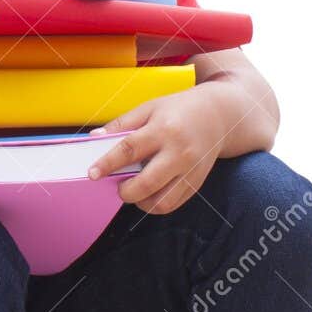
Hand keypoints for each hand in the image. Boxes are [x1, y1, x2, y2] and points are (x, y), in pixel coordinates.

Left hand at [86, 86, 228, 214]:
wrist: (219, 116)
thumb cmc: (179, 110)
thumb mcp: (149, 107)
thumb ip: (122, 123)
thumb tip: (94, 138)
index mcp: (164, 129)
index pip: (130, 150)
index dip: (107, 164)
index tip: (92, 174)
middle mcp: (179, 152)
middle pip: (146, 183)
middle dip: (125, 191)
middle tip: (119, 185)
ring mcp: (191, 170)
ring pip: (161, 202)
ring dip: (141, 203)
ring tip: (135, 191)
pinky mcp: (197, 183)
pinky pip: (173, 204)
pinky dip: (156, 204)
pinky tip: (150, 193)